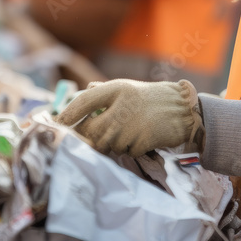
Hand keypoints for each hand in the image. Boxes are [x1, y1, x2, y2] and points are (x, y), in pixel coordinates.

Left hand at [54, 79, 203, 155]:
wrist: (183, 109)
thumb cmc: (151, 98)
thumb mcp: (125, 88)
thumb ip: (101, 92)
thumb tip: (78, 96)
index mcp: (116, 89)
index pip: (82, 102)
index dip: (66, 114)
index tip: (56, 123)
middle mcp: (120, 107)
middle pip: (89, 131)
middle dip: (88, 137)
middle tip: (93, 136)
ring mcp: (129, 127)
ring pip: (105, 145)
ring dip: (110, 143)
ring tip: (126, 131)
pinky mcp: (139, 143)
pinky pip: (123, 152)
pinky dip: (127, 148)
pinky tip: (138, 137)